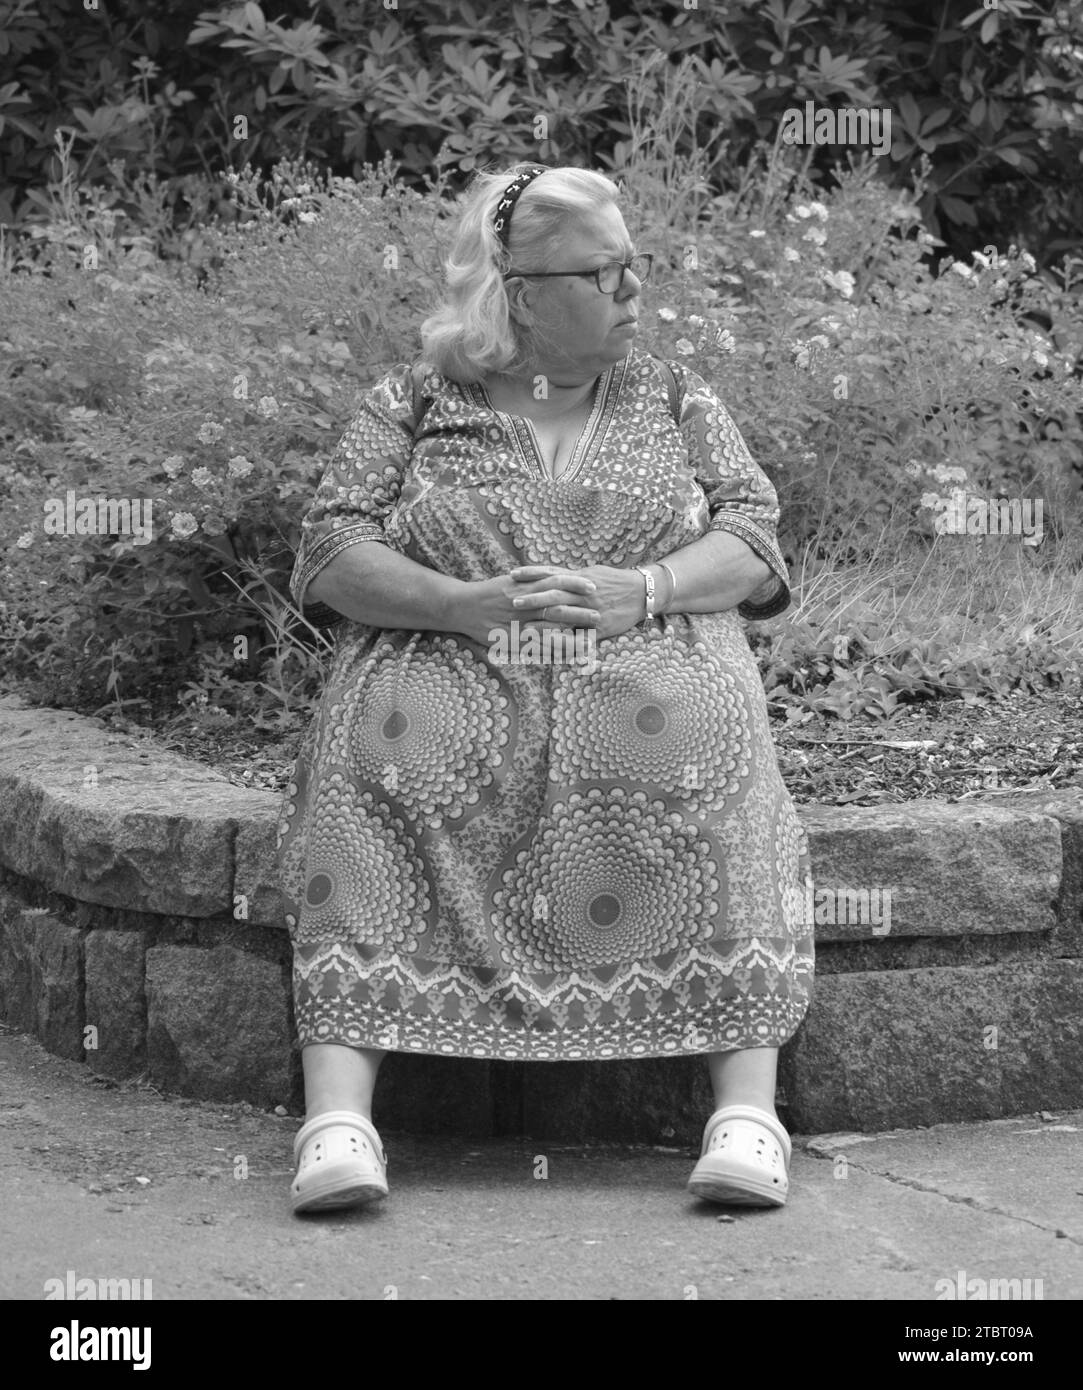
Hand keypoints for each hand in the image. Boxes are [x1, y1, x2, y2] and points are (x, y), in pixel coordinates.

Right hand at [449, 568, 599, 645]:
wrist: (461, 606)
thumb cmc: (488, 592)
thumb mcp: (511, 580)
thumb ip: (532, 580)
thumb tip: (555, 576)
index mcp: (524, 586)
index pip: (555, 582)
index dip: (575, 584)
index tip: (593, 586)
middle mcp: (523, 604)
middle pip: (557, 608)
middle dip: (579, 613)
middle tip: (599, 616)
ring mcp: (517, 623)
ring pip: (549, 631)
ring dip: (571, 638)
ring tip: (590, 643)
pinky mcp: (511, 640)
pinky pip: (536, 649)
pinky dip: (552, 654)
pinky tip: (567, 658)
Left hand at [510, 564, 644, 640]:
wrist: (643, 592)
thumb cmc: (614, 581)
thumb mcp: (592, 572)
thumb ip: (570, 575)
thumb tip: (548, 573)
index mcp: (579, 578)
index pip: (551, 573)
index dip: (531, 574)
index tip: (512, 575)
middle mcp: (584, 593)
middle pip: (554, 594)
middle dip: (533, 598)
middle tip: (513, 602)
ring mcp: (592, 611)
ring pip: (566, 615)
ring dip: (545, 622)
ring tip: (526, 628)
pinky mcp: (600, 628)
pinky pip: (583, 637)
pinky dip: (569, 643)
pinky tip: (554, 650)